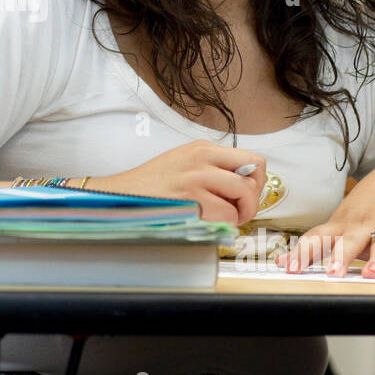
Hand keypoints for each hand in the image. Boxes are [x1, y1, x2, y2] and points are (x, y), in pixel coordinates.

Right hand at [91, 141, 266, 224]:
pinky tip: (209, 223)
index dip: (255, 181)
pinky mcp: (191, 200)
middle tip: (238, 211)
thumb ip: (212, 169)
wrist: (120, 196)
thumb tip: (243, 184)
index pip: (251, 160)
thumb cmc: (149, 187)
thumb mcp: (183, 164)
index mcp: (201, 149)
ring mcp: (196, 179)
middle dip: (252, 201)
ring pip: (244, 196)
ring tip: (224, 219)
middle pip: (253, 177)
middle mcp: (202, 159)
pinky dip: (224, 225)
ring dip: (240, 214)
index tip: (246, 194)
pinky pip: (227, 215)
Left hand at [276, 158, 374, 278]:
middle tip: (332, 273)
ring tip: (372, 273)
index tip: (288, 268)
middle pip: (348, 242)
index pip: (317, 239)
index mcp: (341, 225)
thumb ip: (315, 245)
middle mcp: (362, 227)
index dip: (302, 253)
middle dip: (340, 257)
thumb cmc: (365, 207)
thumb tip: (281, 262)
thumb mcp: (340, 222)